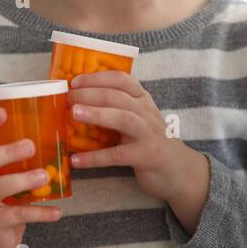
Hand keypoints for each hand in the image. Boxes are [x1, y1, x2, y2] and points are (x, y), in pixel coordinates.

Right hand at [0, 107, 63, 247]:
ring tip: (45, 175)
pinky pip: (16, 216)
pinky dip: (38, 213)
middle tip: (30, 145)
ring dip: (22, 180)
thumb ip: (16, 163)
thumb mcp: (0, 179)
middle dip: (4, 153)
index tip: (3, 112)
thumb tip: (53, 138)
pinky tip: (56, 212)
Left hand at [66, 70, 210, 233]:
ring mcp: (149, 134)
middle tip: (67, 98)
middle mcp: (147, 113)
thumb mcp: (138, 119)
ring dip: (96, 114)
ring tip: (73, 114)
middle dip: (90, 94)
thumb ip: (116, 110)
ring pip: (123, 118)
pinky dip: (95, 157)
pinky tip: (76, 160)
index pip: (122, 80)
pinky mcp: (146, 156)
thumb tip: (77, 104)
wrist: (178, 169)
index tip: (74, 82)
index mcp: (143, 100)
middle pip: (118, 97)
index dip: (97, 78)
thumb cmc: (150, 141)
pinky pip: (118, 155)